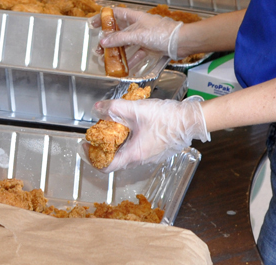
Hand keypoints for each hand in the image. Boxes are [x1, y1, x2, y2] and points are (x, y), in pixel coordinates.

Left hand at [87, 96, 210, 170]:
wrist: (190, 120)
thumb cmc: (166, 118)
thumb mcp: (135, 110)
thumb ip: (114, 109)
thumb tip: (97, 108)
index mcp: (134, 155)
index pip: (105, 166)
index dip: (91, 158)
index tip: (85, 146)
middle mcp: (141, 160)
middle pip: (114, 160)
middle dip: (102, 147)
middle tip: (97, 132)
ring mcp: (149, 156)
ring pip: (126, 154)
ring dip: (115, 143)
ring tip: (112, 126)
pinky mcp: (155, 150)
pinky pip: (136, 149)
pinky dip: (127, 141)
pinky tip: (128, 125)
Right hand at [89, 7, 182, 58]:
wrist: (181, 42)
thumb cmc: (162, 33)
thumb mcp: (138, 35)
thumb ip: (120, 38)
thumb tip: (104, 41)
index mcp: (135, 17)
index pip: (115, 13)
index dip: (103, 18)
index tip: (93, 25)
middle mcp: (139, 25)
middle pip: (120, 31)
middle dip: (109, 39)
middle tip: (100, 48)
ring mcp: (144, 36)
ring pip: (127, 43)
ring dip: (119, 51)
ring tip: (109, 59)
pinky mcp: (150, 46)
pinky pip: (137, 53)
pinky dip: (131, 59)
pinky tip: (126, 67)